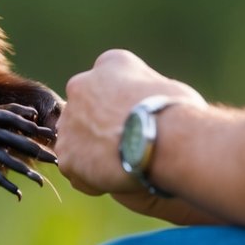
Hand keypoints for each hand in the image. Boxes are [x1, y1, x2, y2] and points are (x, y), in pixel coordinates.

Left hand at [57, 49, 205, 196]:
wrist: (164, 139)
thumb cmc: (177, 113)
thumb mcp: (166, 87)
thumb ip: (145, 92)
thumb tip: (147, 107)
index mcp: (110, 64)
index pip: (106, 83)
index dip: (119, 105)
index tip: (132, 121)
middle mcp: (82, 85)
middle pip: (86, 109)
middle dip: (100, 127)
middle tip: (124, 146)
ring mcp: (70, 120)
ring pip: (77, 139)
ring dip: (93, 152)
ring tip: (121, 168)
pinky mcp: (66, 153)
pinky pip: (74, 168)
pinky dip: (90, 178)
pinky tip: (114, 181)